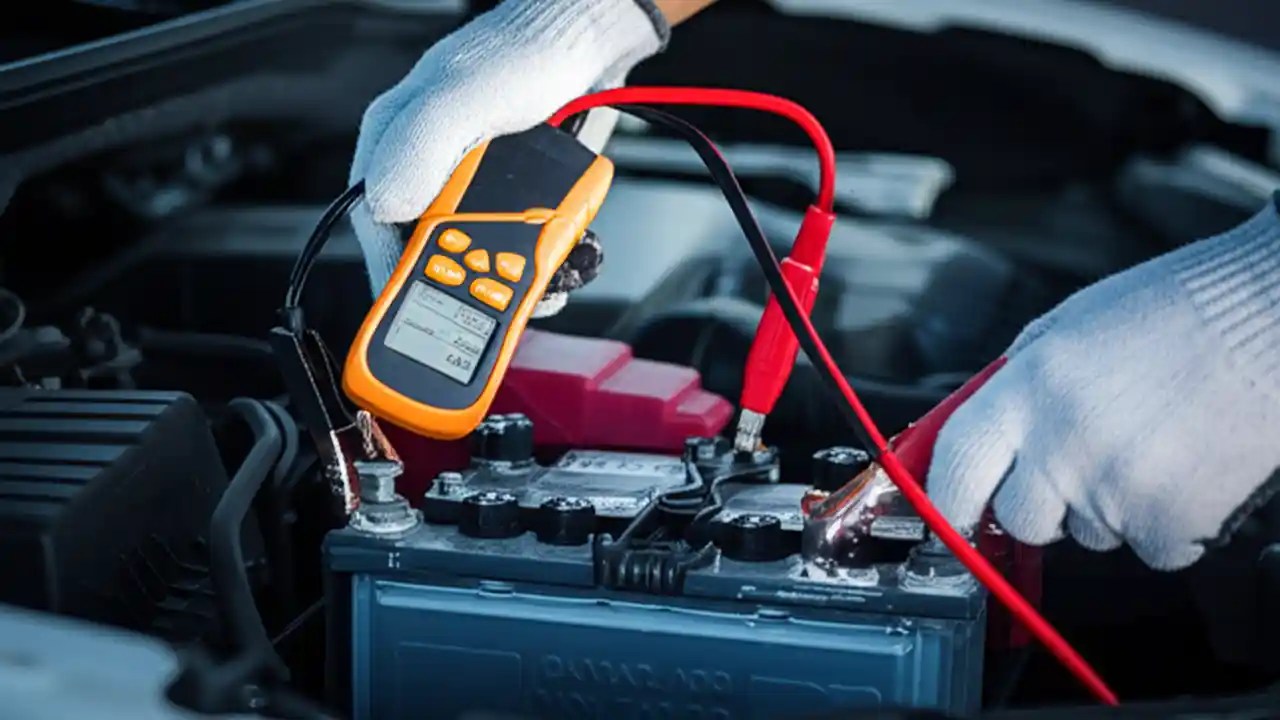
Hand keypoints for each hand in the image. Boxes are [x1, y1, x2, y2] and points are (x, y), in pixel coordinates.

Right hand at [348, 0, 667, 293]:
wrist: (584, 48)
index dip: (390, 276)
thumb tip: (389, 205)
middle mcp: (430, 174)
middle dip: (458, 285)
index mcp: (393, 145)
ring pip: (476, 261)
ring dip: (505, 286)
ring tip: (532, 289)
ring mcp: (475, 193)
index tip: (407, 312)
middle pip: (428, 253)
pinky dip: (537, 271)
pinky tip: (554, 270)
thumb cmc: (520, 54)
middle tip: (483, 307)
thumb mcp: (463, 96)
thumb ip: (423, 145)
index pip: (376, 225)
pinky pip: (517, 254)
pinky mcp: (515, 205)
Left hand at [928, 199, 1279, 569]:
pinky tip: (1185, 467)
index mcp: (1028, 389)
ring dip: (1110, 506)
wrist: (1269, 318)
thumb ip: (1016, 382)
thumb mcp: (1069, 326)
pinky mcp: (1168, 524)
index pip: (954, 464)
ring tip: (1152, 443)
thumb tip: (976, 433)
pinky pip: (1149, 548)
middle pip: (1019, 517)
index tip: (946, 515)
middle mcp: (1061, 443)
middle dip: (1040, 505)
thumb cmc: (1177, 311)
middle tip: (1080, 466)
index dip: (944, 497)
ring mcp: (1113, 489)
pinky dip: (1167, 523)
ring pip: (1088, 533)